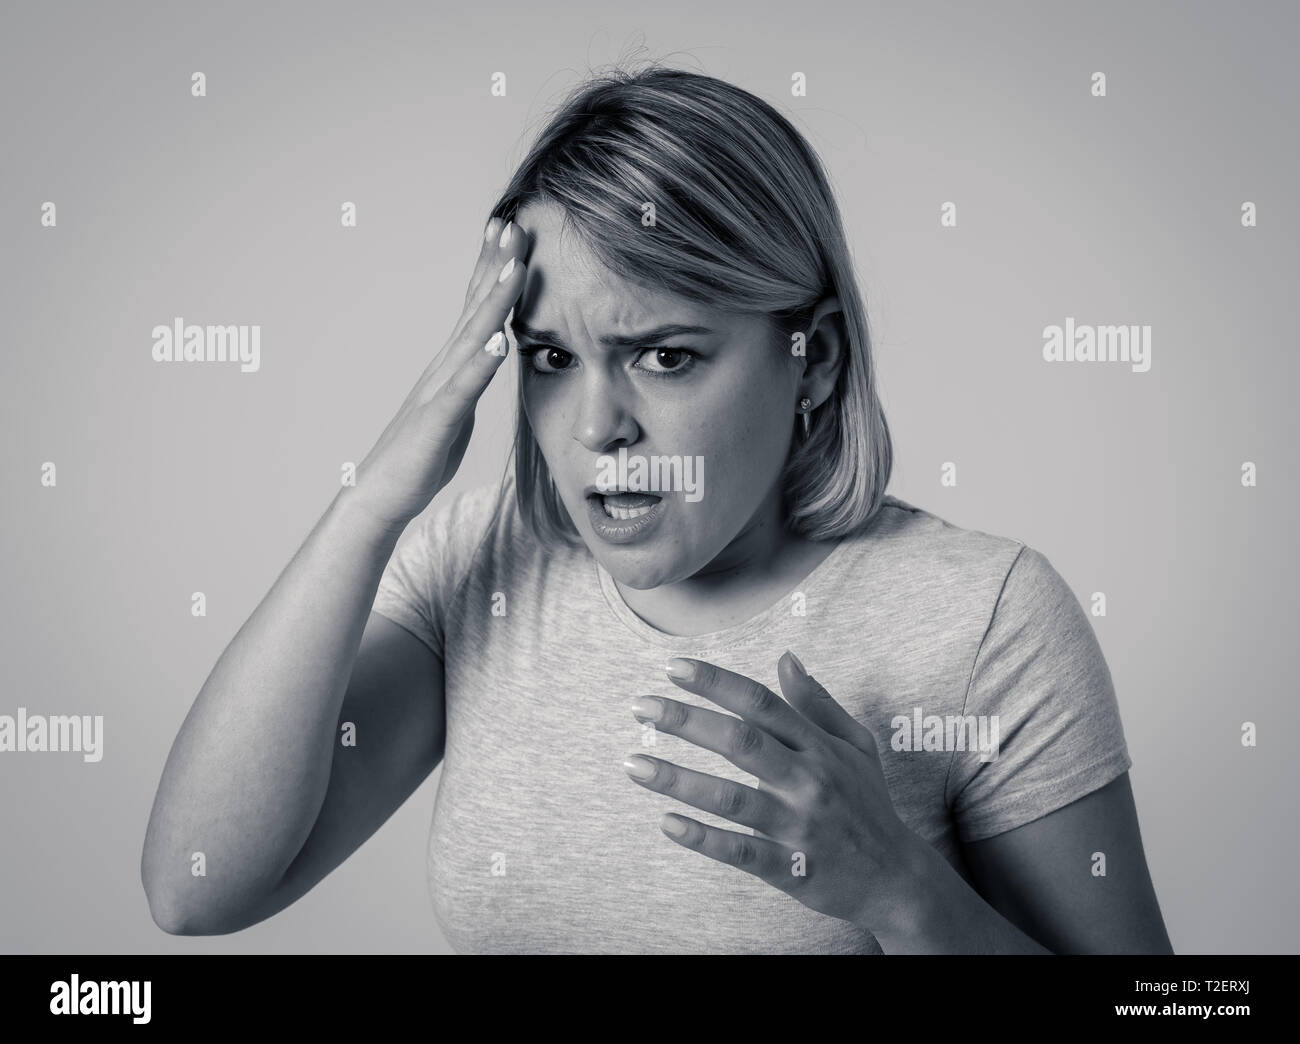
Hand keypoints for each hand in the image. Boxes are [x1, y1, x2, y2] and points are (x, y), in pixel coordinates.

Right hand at [347, 217, 527, 532]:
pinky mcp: (438, 421)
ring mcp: (439, 391)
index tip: (512, 232)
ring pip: (471, 338)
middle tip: (514, 224)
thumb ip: (475, 376)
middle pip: (474, 308)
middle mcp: (444, 368)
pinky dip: (481, 363)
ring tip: (515, 268)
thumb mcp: (458, 407)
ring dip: (493, 302)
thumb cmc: (421, 455)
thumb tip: (496, 348)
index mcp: (452, 364)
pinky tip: (498, 340)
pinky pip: (463, 388)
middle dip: (494, 265)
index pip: (476, 307)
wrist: (382, 494)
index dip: (493, 269)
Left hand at [623, 652, 924, 934]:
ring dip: (678, 780)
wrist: (898, 878)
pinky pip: (741, 852)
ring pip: (731, 798)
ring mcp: (799, 826)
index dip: (715, 682)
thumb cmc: (868, 804)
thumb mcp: (855, 745)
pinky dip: (703, 838)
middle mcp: (809, 781)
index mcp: (820, 747)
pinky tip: (666, 822)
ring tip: (634, 764)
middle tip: (641, 706)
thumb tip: (786, 657)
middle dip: (687, 721)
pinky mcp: (791, 869)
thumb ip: (816, 702)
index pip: (761, 703)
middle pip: (741, 742)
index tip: (672, 667)